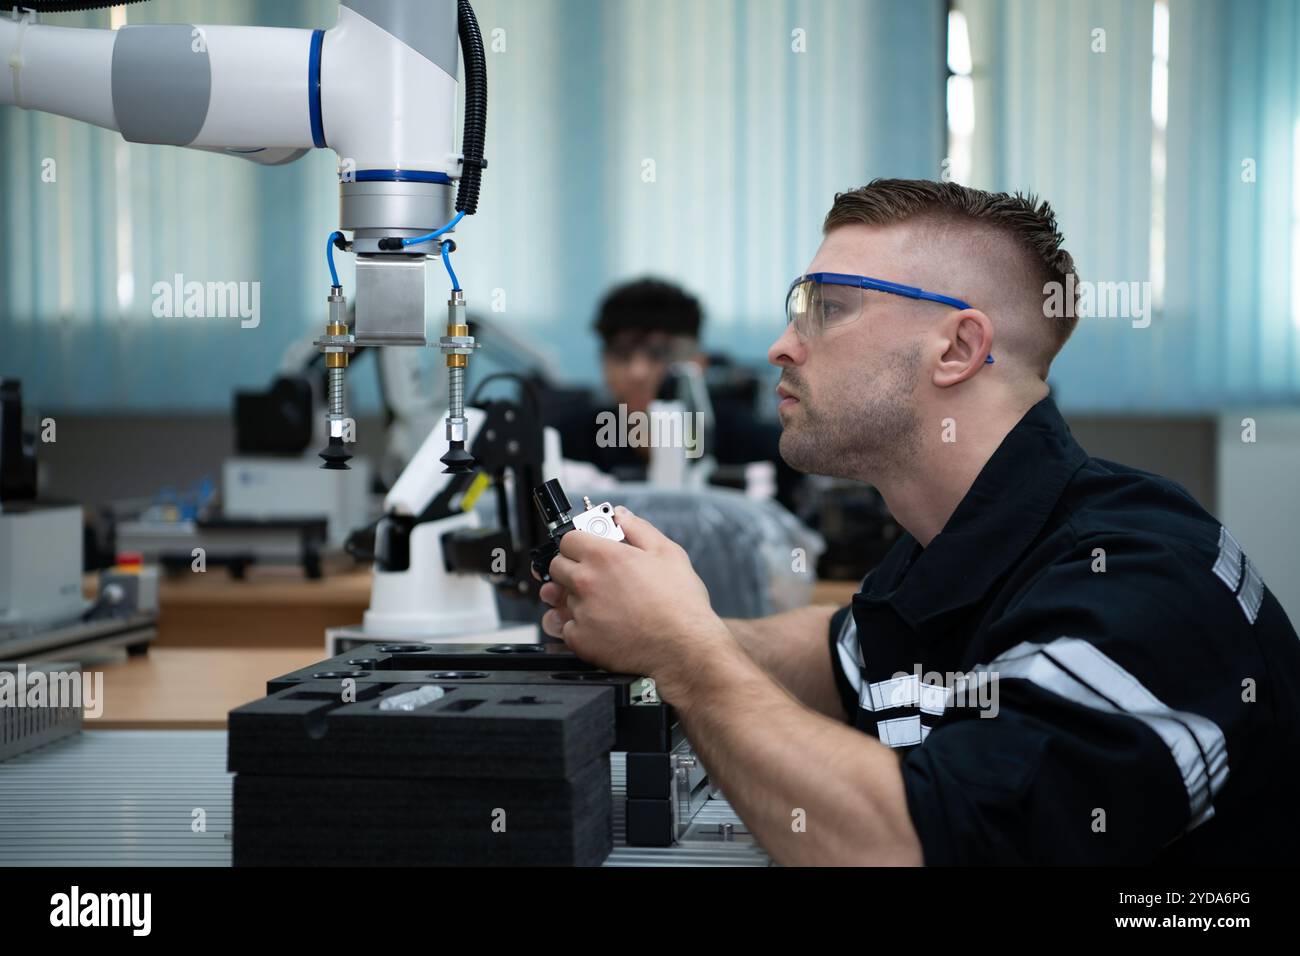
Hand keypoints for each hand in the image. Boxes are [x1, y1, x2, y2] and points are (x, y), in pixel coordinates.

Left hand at [543, 506, 731, 698]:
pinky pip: (566, 628)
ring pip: (561, 599)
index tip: (588, 548)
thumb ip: (638, 529)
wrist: (684, 648)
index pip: (567, 539)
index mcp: (604, 556)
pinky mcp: (580, 640)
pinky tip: (601, 626)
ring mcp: (581, 612)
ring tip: (601, 604)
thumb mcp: (668, 553)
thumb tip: (621, 516)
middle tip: (594, 576)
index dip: (579, 543)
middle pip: (557, 567)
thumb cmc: (680, 605)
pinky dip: (579, 627)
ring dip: (575, 598)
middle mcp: (586, 582)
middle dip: (572, 568)